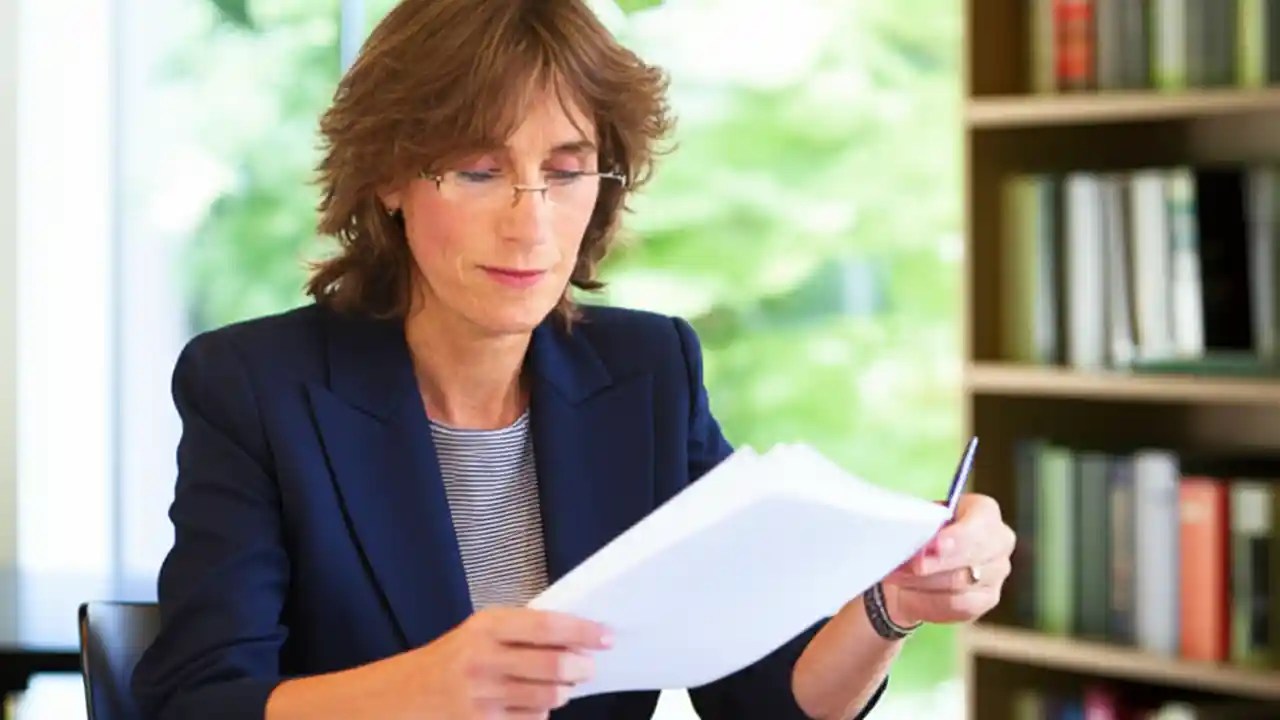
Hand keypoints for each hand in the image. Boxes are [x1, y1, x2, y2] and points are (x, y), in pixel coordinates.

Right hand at [411, 606, 611, 718]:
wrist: (404, 695)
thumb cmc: (454, 658)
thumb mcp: (482, 631)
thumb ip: (524, 632)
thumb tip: (578, 640)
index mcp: (486, 626)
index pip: (547, 625)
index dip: (583, 631)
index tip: (606, 637)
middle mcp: (483, 659)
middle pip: (554, 666)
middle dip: (582, 667)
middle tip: (588, 666)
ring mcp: (482, 696)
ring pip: (549, 697)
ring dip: (564, 691)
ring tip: (561, 684)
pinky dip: (541, 713)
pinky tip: (531, 704)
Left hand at [880, 493, 1015, 626]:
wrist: (915, 565)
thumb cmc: (920, 534)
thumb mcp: (917, 522)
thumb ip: (919, 526)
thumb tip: (911, 540)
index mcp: (984, 512)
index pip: (982, 521)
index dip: (958, 537)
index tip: (933, 546)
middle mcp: (999, 542)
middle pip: (974, 557)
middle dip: (937, 563)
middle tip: (909, 566)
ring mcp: (997, 573)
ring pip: (962, 583)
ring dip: (925, 582)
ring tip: (899, 577)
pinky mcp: (986, 599)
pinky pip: (958, 606)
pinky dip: (928, 601)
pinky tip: (909, 594)